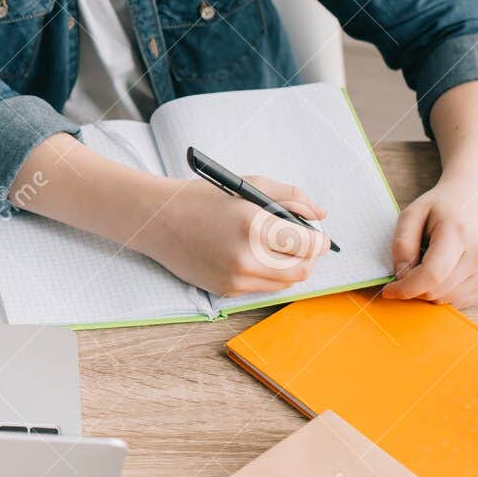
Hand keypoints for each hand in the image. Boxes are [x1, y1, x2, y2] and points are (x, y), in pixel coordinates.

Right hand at [137, 175, 330, 296]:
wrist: (157, 220)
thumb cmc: (201, 198)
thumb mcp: (248, 186)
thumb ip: (290, 197)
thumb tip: (320, 214)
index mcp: (254, 225)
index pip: (309, 244)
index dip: (320, 239)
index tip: (318, 234)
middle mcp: (246, 257)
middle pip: (302, 269)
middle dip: (309, 256)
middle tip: (303, 243)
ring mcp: (235, 278)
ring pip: (285, 282)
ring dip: (290, 267)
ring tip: (277, 248)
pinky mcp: (226, 290)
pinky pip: (262, 287)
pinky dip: (266, 273)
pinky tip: (252, 255)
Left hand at [380, 175, 477, 306]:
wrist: (477, 201)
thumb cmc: (442, 207)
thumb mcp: (412, 214)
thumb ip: (402, 243)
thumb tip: (401, 275)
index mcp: (459, 234)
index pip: (432, 275)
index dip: (406, 288)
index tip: (389, 291)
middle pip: (437, 291)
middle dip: (414, 287)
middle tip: (409, 268)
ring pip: (446, 300)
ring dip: (429, 290)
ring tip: (430, 263)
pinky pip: (458, 302)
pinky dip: (444, 293)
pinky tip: (445, 271)